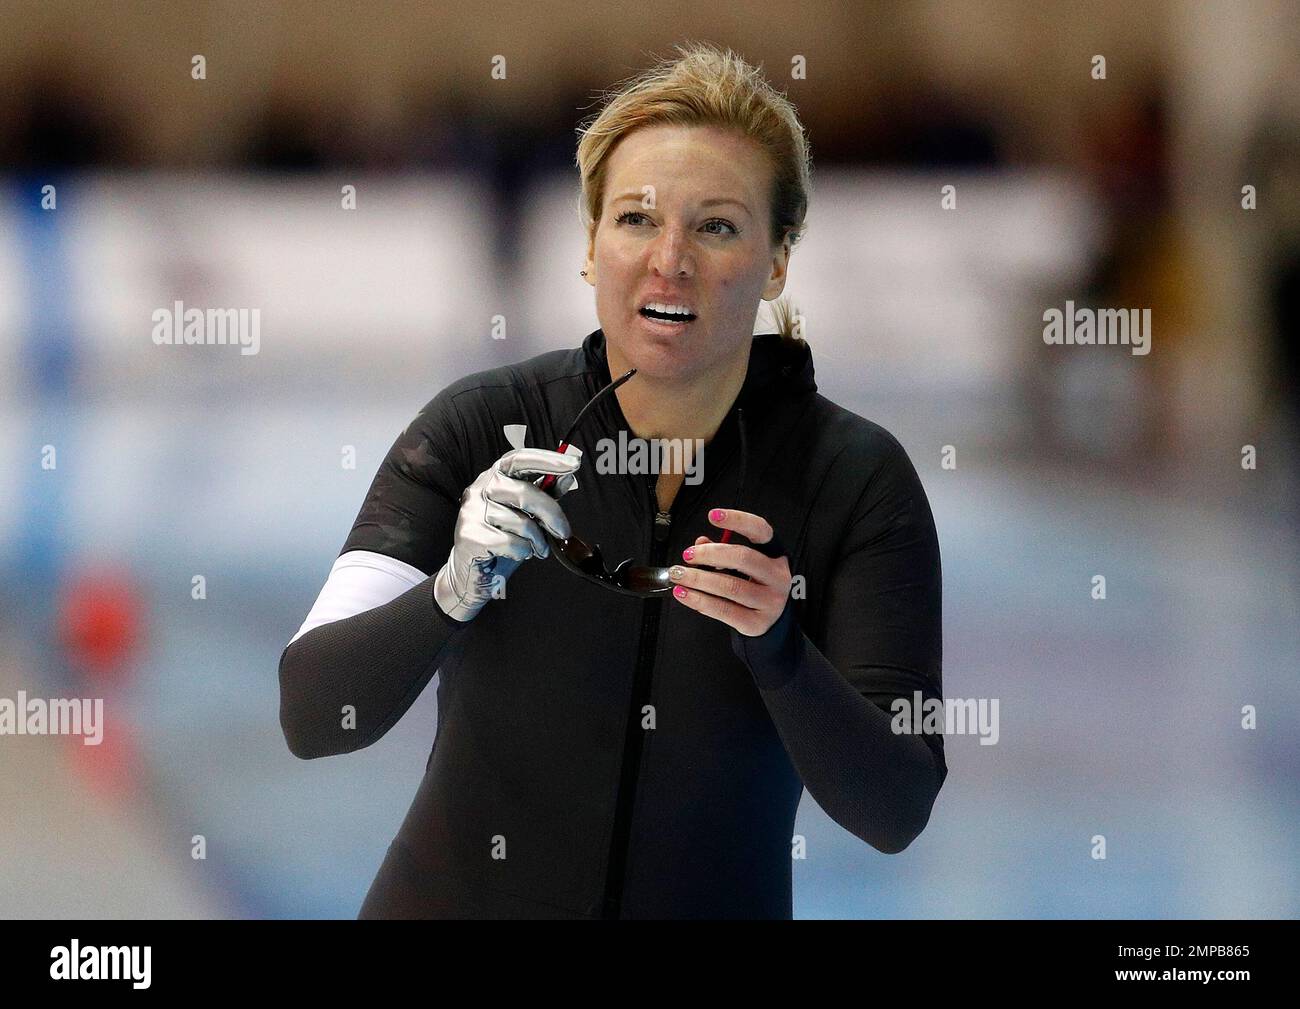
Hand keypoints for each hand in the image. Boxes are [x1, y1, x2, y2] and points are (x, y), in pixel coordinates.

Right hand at [434, 444, 580, 621]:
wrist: (472, 572)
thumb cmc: (502, 538)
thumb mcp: (527, 514)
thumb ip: (544, 494)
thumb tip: (567, 477)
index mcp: (495, 477)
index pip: (520, 459)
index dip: (547, 459)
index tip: (574, 462)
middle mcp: (480, 489)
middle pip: (526, 493)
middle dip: (552, 514)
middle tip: (563, 532)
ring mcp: (472, 511)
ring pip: (522, 523)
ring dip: (537, 540)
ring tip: (536, 548)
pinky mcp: (470, 535)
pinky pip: (512, 543)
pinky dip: (523, 552)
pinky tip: (517, 554)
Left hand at [667, 508, 791, 635]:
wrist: (771, 623)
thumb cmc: (753, 587)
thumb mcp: (744, 567)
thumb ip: (722, 552)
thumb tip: (700, 543)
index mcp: (775, 555)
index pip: (761, 531)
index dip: (738, 520)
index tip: (712, 515)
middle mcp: (777, 576)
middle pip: (743, 558)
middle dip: (710, 554)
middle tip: (687, 555)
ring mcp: (770, 602)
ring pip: (730, 586)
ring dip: (698, 579)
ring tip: (678, 575)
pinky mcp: (756, 624)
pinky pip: (724, 611)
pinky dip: (699, 601)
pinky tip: (683, 594)